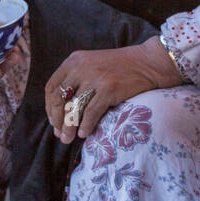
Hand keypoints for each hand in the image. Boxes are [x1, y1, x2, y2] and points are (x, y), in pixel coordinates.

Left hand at [44, 37, 181, 143]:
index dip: (50, 107)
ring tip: (68, 139)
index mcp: (74, 60)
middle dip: (57, 120)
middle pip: (59, 99)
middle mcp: (81, 67)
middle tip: (59, 134)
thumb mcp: (93, 64)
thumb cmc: (122, 66)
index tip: (54, 121)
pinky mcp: (109, 89)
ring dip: (69, 128)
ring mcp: (95, 78)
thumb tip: (62, 109)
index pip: (52, 87)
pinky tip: (84, 134)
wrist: (149, 62)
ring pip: (73, 109)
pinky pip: (90, 113)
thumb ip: (77, 79)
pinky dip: (85, 126)